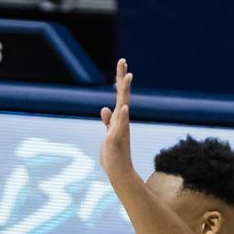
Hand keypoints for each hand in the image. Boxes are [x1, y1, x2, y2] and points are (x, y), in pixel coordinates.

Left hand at [98, 59, 135, 179]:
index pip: (120, 95)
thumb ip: (107, 122)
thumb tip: (105, 108)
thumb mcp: (108, 135)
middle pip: (122, 95)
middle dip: (122, 78)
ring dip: (125, 92)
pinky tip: (124, 107)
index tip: (122, 63)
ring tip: (128, 76)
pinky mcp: (116, 139)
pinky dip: (122, 117)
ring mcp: (120, 129)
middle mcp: (121, 121)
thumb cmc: (113, 156)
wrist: (119, 173)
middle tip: (123, 61)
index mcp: (118, 119)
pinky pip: (120, 126)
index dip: (120, 79)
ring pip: (123, 106)